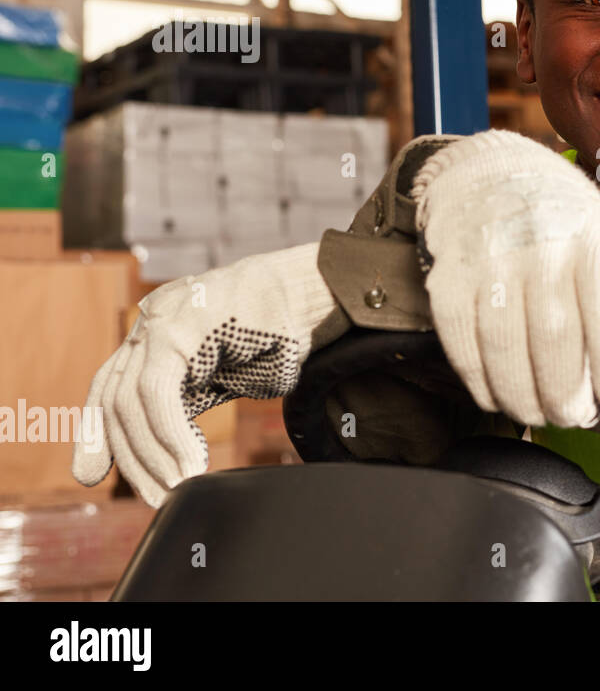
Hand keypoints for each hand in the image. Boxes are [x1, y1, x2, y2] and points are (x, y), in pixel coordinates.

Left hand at [71, 243, 343, 506]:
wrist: (315, 297)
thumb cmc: (278, 337)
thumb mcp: (225, 377)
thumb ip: (190, 400)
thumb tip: (170, 452)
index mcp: (158, 337)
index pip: (108, 387)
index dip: (95, 433)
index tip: (90, 476)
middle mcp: (153, 324)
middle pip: (113, 397)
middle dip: (128, 456)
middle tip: (157, 497)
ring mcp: (164, 318)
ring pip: (129, 397)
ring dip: (152, 452)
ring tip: (181, 483)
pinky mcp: (182, 322)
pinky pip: (158, 388)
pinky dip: (171, 432)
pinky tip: (193, 460)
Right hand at [412, 130, 599, 428]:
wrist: (486, 171)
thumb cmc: (561, 215)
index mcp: (592, 243)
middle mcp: (541, 250)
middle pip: (556, 346)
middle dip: (567, 396)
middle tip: (573, 415)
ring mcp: (489, 264)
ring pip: (505, 353)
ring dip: (523, 398)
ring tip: (538, 413)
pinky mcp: (448, 279)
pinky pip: (463, 345)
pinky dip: (480, 382)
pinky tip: (498, 395)